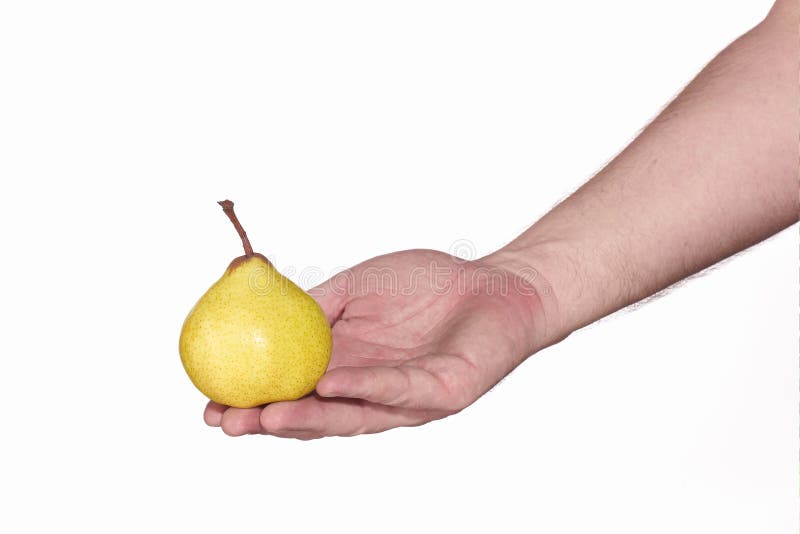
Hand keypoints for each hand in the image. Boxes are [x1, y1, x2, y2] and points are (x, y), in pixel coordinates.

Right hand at [203, 249, 552, 438]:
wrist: (495, 283)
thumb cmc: (428, 285)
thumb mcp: (357, 287)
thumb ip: (315, 304)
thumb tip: (259, 309)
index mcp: (347, 367)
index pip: (295, 392)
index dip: (254, 400)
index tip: (211, 401)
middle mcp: (371, 391)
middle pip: (315, 415)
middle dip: (269, 422)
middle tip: (227, 421)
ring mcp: (407, 398)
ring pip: (352, 414)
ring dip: (309, 417)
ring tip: (266, 417)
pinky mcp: (442, 392)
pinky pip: (399, 389)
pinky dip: (364, 386)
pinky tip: (331, 382)